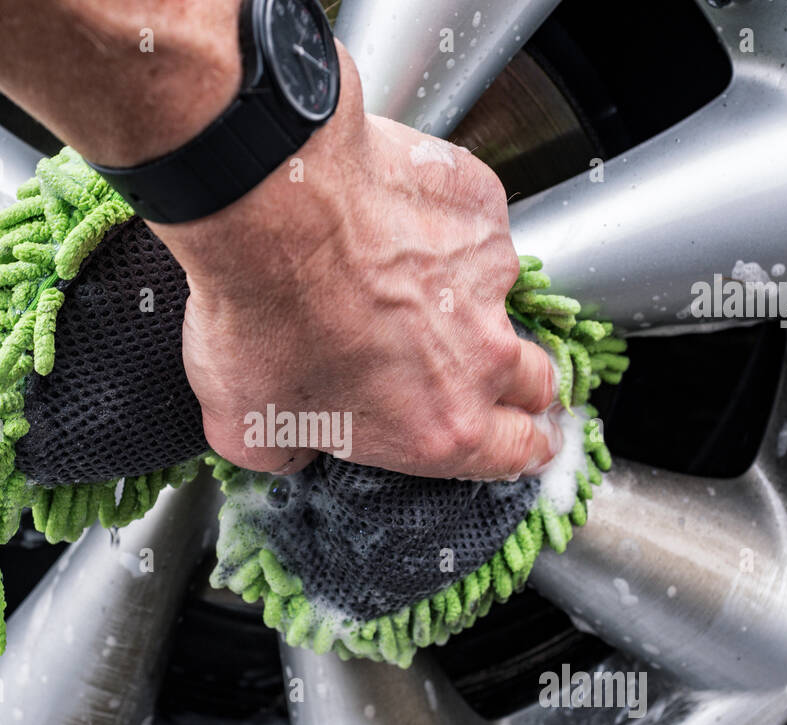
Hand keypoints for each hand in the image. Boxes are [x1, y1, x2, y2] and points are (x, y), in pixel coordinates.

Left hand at [155, 46, 559, 479]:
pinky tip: (388, 221)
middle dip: (513, 381)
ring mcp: (491, 277)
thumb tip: (291, 449)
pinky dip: (440, 229)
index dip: (523, 447)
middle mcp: (484, 358)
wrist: (269, 214)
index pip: (519, 452)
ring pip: (498, 298)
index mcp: (442, 428)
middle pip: (536, 380)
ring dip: (463, 297)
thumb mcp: (250, 427)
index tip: (522, 438)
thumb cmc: (262, 319)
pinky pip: (473, 227)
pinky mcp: (481, 210)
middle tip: (466, 364)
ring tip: (398, 279)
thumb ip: (291, 452)